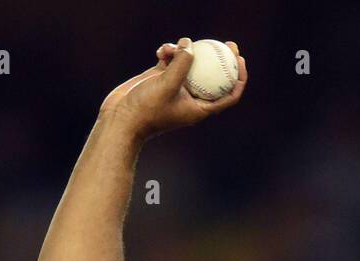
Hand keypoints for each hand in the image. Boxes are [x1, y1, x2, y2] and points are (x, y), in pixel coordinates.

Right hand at [99, 39, 247, 140]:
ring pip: (190, 64)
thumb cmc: (146, 109)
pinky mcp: (161, 78)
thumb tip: (189, 44)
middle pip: (214, 76)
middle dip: (222, 59)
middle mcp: (191, 97)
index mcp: (200, 108)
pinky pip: (172, 60)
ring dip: (184, 52)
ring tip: (172, 47)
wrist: (121, 119)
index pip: (229, 94)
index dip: (238, 77)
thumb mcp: (166, 85)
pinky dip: (169, 52)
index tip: (239, 60)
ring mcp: (176, 87)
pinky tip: (161, 50)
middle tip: (228, 43)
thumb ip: (180, 65)